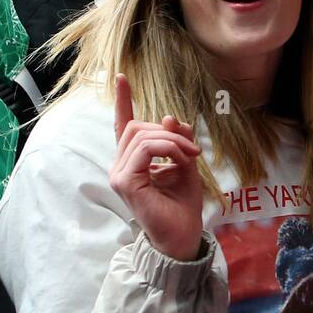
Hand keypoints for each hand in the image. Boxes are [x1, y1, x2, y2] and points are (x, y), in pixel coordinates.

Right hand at [109, 73, 204, 260]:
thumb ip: (177, 140)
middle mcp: (120, 166)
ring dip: (173, 141)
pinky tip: (182, 160)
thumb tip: (168, 117)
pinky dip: (169, 148)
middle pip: (137, 127)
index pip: (122, 126)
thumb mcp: (186, 163)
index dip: (123, 101)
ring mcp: (119, 174)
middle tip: (193, 150)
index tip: (122, 77)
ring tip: (191, 157)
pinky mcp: (125, 181)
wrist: (184, 234)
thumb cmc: (183, 204)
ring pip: (141, 135)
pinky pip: (146, 148)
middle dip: (168, 131)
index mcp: (132, 161)